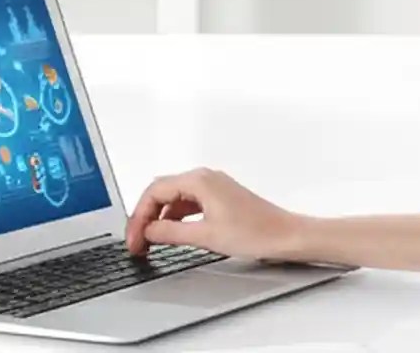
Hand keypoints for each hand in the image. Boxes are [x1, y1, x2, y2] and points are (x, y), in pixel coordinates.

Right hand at [124, 167, 304, 260]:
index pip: (155, 191)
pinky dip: (176, 218)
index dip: (139, 216)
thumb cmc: (256, 232)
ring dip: (160, 218)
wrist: (286, 235)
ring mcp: (214, 187)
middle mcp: (206, 178)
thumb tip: (148, 232)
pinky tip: (172, 234)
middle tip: (137, 241)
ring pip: (174, 198)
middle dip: (145, 216)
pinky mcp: (220, 198)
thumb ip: (171, 233)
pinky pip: (188, 203)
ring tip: (151, 241)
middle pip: (162, 192)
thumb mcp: (205, 236)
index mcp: (200, 181)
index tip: (133, 238)